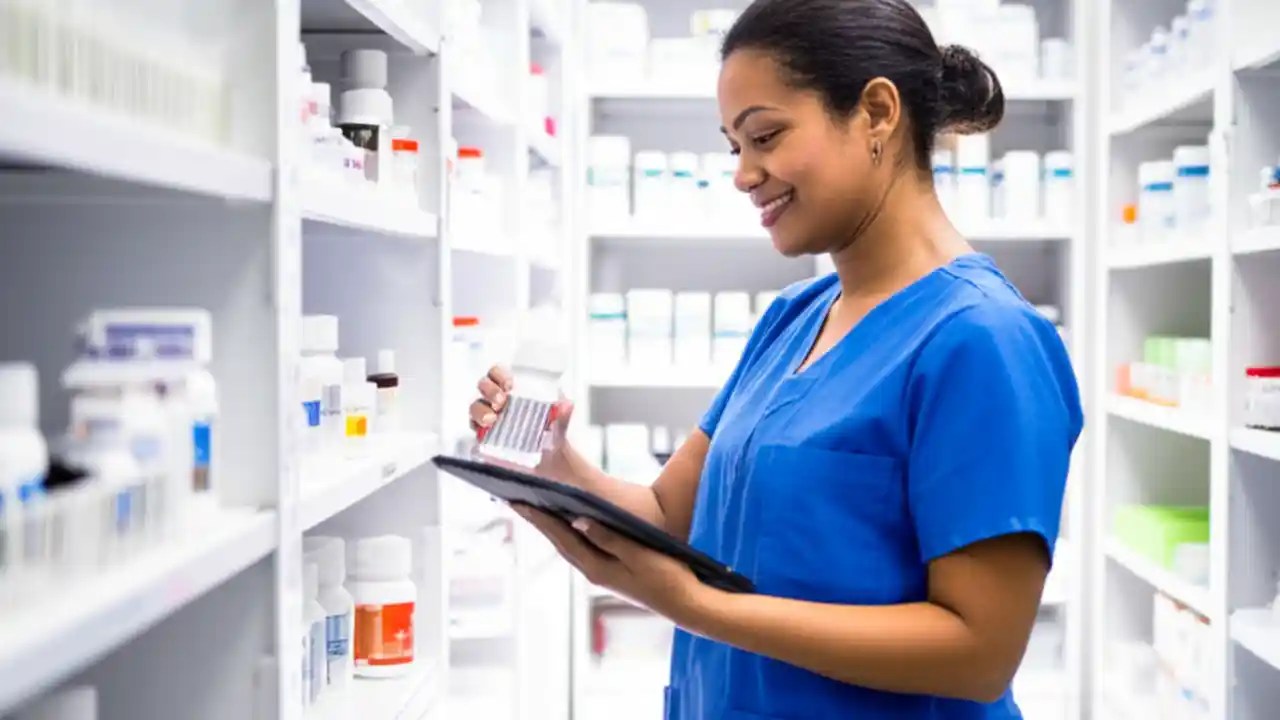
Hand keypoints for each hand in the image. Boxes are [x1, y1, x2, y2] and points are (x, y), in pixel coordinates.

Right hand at [469, 365, 578, 484]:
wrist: (557, 469)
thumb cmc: (558, 440)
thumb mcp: (565, 423)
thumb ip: (565, 413)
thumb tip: (566, 405)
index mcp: (517, 393)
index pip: (499, 375)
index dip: (499, 374)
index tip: (509, 384)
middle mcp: (502, 406)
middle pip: (483, 387)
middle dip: (489, 390)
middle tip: (500, 401)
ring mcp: (493, 424)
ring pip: (475, 409)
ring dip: (480, 411)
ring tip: (491, 420)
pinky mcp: (488, 445)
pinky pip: (475, 436)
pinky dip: (476, 434)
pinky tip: (484, 435)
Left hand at [513, 505, 710, 624]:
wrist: (686, 604)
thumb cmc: (667, 578)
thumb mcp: (639, 555)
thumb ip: (609, 538)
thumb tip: (578, 521)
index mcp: (596, 567)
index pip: (561, 538)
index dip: (539, 518)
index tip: (518, 501)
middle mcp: (594, 572)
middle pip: (559, 542)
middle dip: (539, 521)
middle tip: (517, 499)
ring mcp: (602, 574)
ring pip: (570, 546)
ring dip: (552, 527)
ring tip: (536, 508)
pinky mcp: (612, 572)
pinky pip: (583, 549)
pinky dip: (570, 535)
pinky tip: (569, 524)